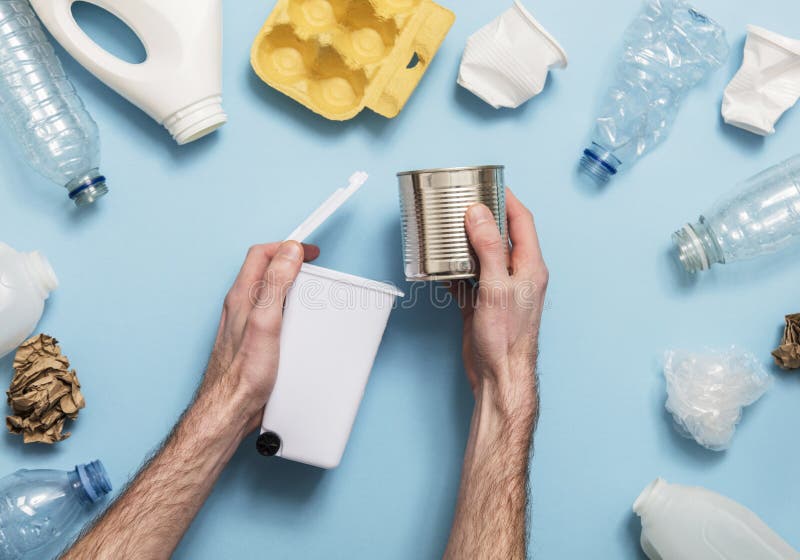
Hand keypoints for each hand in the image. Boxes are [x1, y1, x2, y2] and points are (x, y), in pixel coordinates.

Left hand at [200, 241, 319, 432]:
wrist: (230, 409)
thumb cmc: (242, 373)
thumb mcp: (264, 322)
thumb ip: (275, 284)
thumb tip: (289, 252)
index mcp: (242, 296)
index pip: (261, 255)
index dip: (287, 247)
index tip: (310, 252)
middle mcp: (240, 307)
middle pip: (264, 270)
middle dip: (290, 262)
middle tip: (312, 265)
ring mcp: (245, 324)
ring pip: (268, 293)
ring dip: (289, 286)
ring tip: (308, 289)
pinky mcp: (253, 341)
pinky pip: (271, 315)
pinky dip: (288, 310)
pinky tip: (298, 323)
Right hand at [455, 189, 547, 428]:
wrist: (500, 376)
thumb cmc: (507, 338)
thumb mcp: (497, 288)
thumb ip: (489, 249)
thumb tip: (478, 213)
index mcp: (530, 267)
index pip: (521, 221)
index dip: (506, 199)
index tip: (488, 183)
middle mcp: (517, 275)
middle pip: (501, 235)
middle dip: (482, 217)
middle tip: (462, 201)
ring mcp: (499, 290)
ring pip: (482, 256)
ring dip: (465, 242)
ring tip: (447, 227)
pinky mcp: (482, 304)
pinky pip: (467, 279)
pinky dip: (453, 270)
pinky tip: (439, 266)